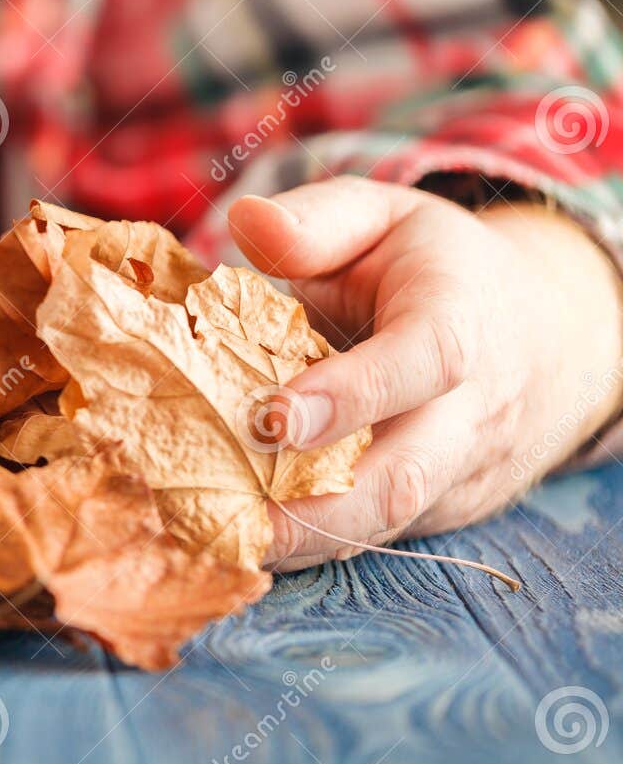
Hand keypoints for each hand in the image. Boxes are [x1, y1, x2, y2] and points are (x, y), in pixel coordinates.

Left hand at [227, 177, 622, 570]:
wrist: (543, 333)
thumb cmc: (438, 269)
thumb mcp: (386, 217)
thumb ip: (318, 220)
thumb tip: (245, 223)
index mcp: (457, 321)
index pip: (421, 363)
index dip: (351, 396)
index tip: (275, 419)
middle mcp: (471, 408)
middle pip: (406, 475)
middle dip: (318, 508)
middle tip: (233, 519)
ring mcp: (459, 469)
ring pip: (385, 521)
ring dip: (304, 539)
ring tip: (221, 539)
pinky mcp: (440, 509)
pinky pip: (377, 535)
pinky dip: (314, 546)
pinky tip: (246, 541)